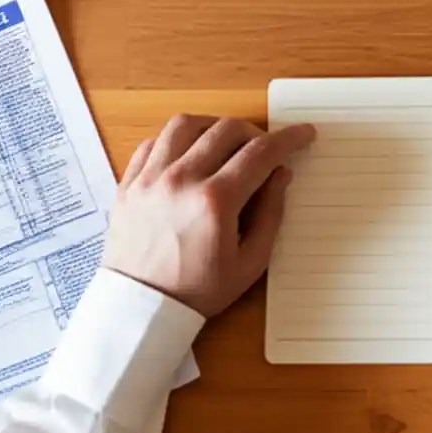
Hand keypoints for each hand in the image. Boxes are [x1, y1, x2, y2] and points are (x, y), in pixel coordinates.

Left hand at [102, 115, 315, 317]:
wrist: (142, 307)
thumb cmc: (198, 291)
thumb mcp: (250, 262)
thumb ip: (271, 214)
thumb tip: (280, 175)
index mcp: (215, 201)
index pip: (261, 153)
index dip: (288, 139)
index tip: (302, 134)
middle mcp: (181, 180)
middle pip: (225, 129)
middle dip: (254, 132)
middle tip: (264, 149)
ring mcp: (150, 178)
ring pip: (185, 124)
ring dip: (213, 126)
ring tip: (225, 143)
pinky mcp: (129, 183)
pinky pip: (153, 142)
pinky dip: (176, 140)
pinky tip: (189, 154)